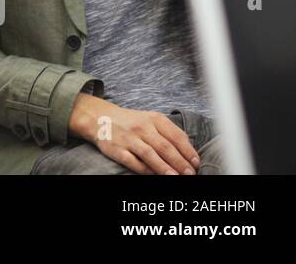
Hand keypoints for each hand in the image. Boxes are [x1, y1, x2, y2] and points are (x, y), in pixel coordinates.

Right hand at [70, 95, 200, 174]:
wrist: (99, 118)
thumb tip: (189, 152)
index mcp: (154, 119)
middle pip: (165, 146)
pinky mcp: (116, 149)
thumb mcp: (151, 119)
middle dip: (180, 162)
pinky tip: (154, 176)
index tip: (196, 163)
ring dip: (165, 168)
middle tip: (190, 174)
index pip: (176, 135)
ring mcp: (128, 138)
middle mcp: (141, 127)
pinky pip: (132, 162)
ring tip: (176, 177)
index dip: (188, 151)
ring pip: (150, 154)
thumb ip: (169, 132)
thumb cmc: (131, 122)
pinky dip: (144, 170)